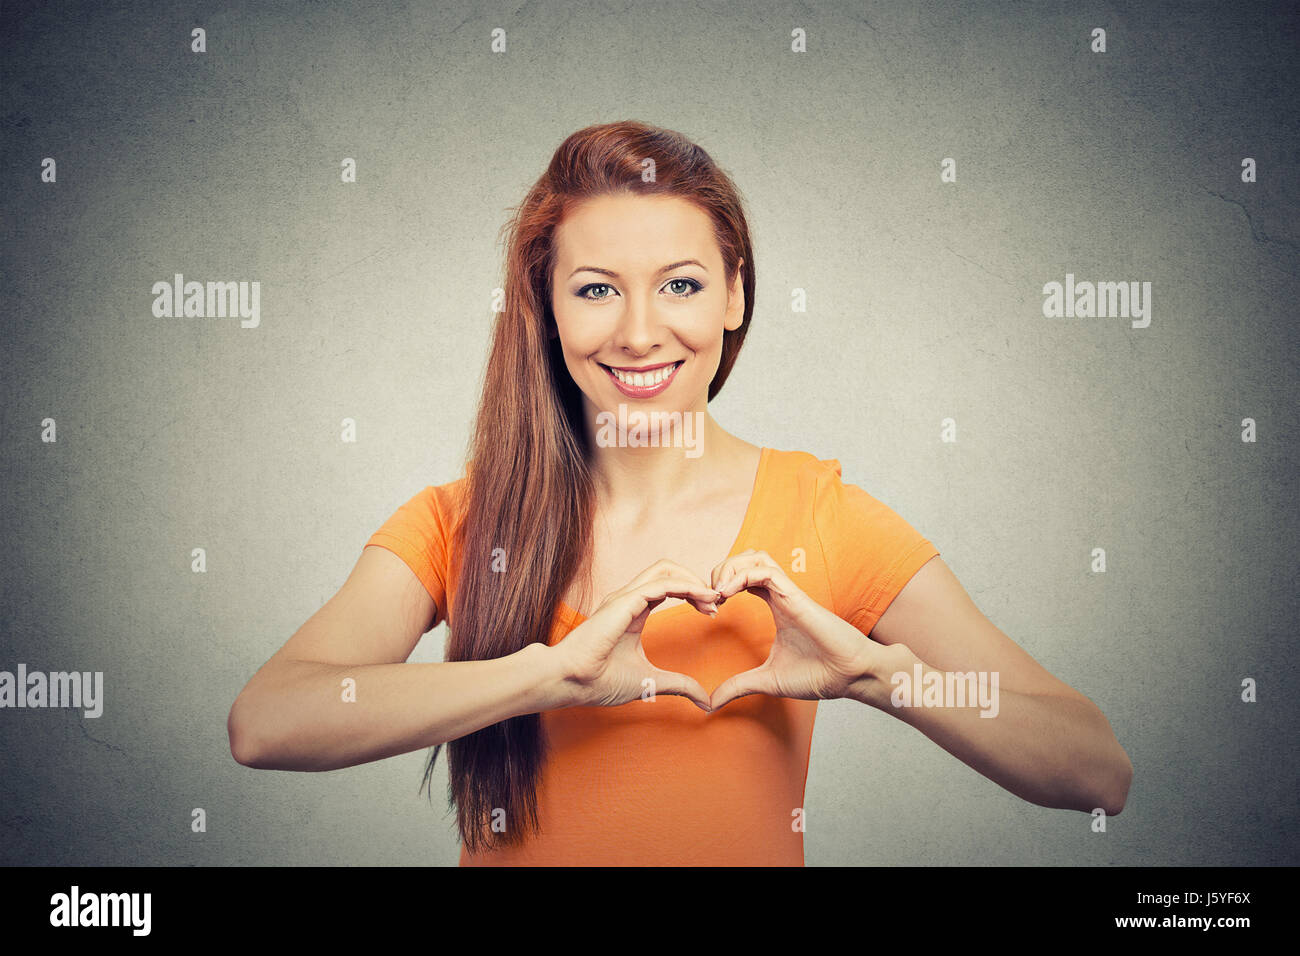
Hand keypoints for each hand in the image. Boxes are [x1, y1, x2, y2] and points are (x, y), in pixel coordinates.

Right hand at [551, 560, 718, 711]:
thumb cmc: (598, 681)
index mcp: (633, 611)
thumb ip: (679, 685)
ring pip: (665, 569)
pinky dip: (685, 586)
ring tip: (713, 598)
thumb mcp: (651, 682)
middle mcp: (629, 598)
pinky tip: (702, 599)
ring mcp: (625, 597)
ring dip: (693, 580)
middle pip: (668, 571)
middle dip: (696, 582)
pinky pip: (661, 583)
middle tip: (717, 603)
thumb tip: (705, 701)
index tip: (712, 612)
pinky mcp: (624, 601)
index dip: (693, 594)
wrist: (570, 682)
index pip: (668, 587)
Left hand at [708, 549, 884, 709]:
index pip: (743, 577)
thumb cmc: (818, 675)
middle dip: (721, 570)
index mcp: (775, 605)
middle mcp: (781, 594)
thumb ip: (738, 686)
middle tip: (709, 598)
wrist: (849, 678)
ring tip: (717, 593)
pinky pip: (765, 571)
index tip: (709, 611)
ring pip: (756, 557)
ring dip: (730, 568)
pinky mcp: (796, 596)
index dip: (721, 586)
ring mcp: (789, 593)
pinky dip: (741, 576)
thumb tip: (710, 703)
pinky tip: (727, 595)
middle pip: (747, 559)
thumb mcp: (766, 681)